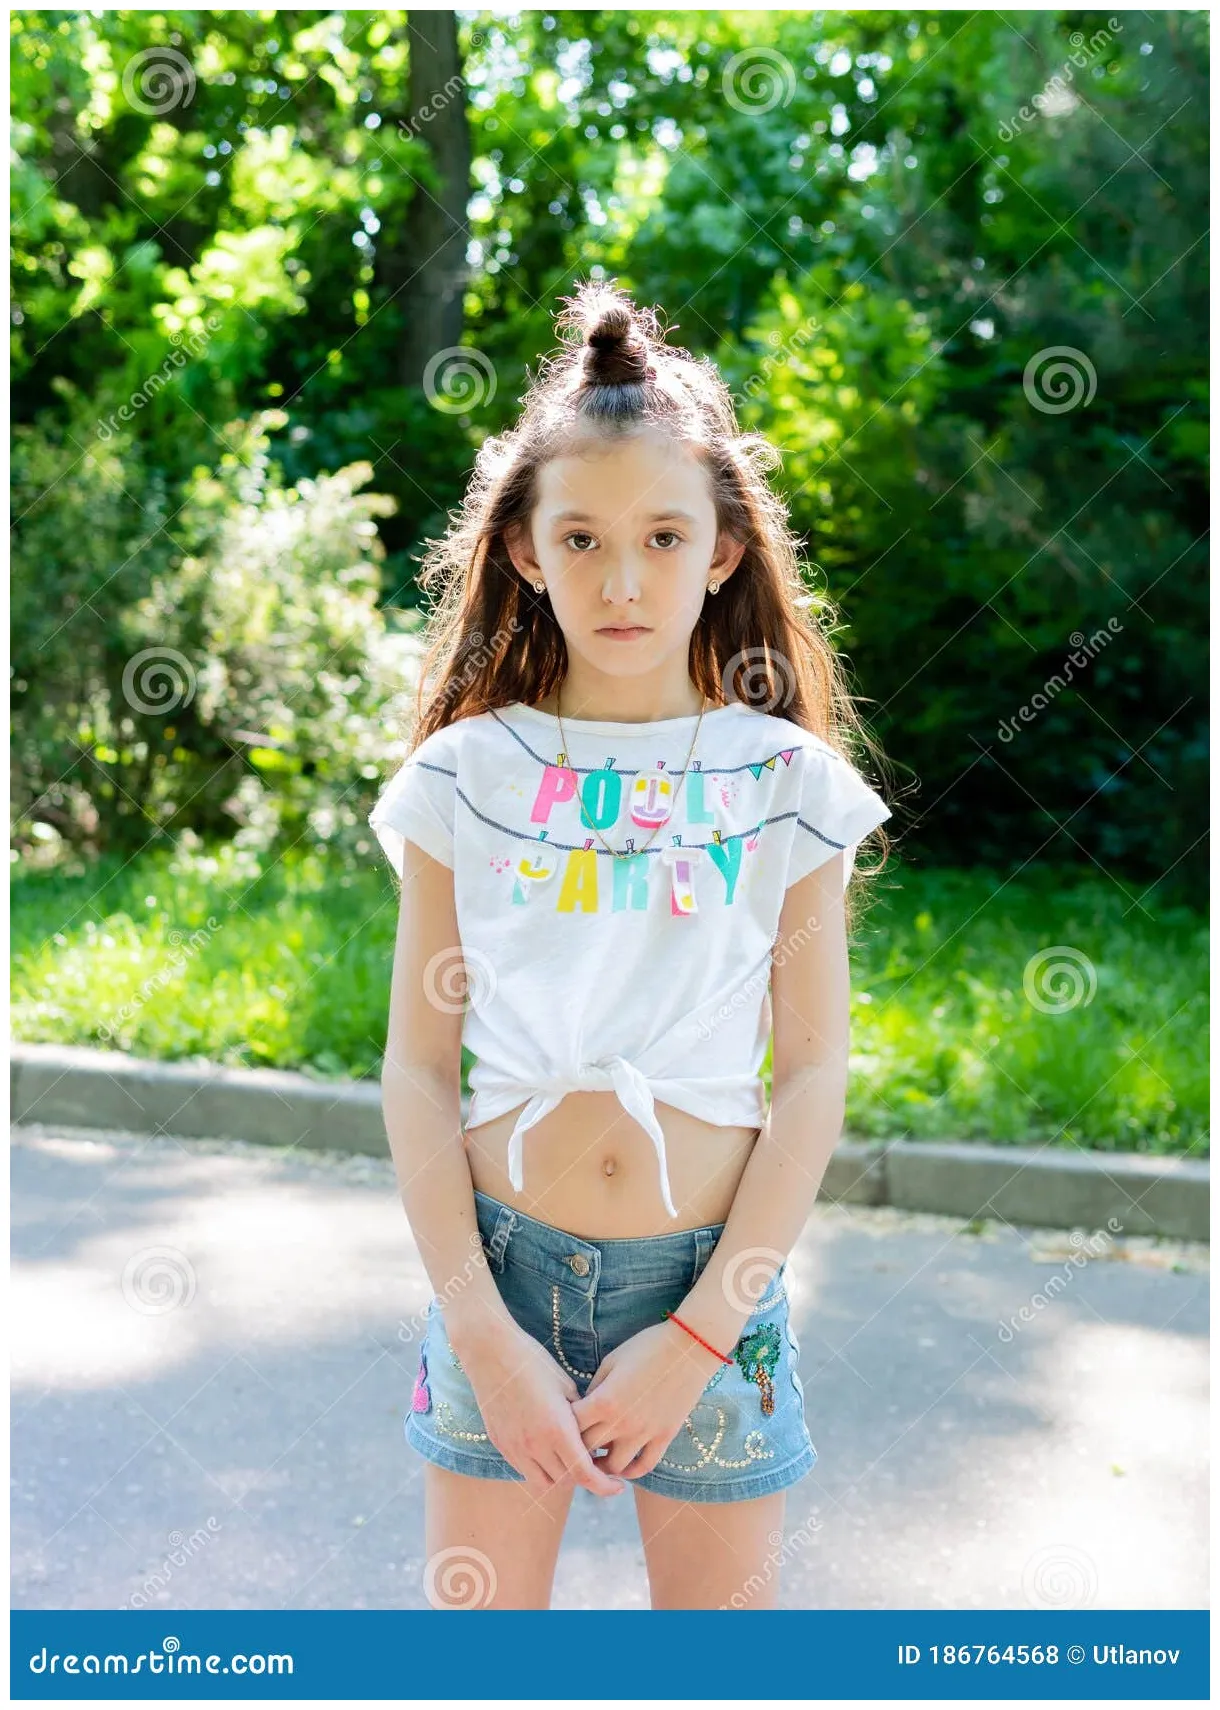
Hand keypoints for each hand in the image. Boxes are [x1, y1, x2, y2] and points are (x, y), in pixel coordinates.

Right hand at [458, 1320, 628, 1498]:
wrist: (491, 1352)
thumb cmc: (533, 1362)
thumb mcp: (566, 1386)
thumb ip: (581, 1416)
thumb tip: (594, 1435)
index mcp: (557, 1429)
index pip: (585, 1474)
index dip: (605, 1486)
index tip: (617, 1486)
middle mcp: (535, 1445)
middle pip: (567, 1481)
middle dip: (585, 1477)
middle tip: (596, 1464)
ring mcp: (515, 1447)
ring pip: (544, 1483)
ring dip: (561, 1478)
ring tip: (570, 1461)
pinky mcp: (500, 1444)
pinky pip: (524, 1470)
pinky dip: (539, 1469)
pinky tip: (547, 1451)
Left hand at [570, 1319, 726, 1480]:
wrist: (688, 1348)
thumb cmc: (647, 1347)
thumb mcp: (612, 1361)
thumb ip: (595, 1387)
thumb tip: (585, 1407)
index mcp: (604, 1401)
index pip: (571, 1427)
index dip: (562, 1428)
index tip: (560, 1426)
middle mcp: (621, 1422)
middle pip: (588, 1451)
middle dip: (576, 1450)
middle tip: (573, 1447)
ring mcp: (644, 1433)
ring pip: (614, 1467)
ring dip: (601, 1466)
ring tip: (596, 1459)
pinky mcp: (664, 1437)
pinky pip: (644, 1466)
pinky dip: (631, 1472)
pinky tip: (624, 1467)